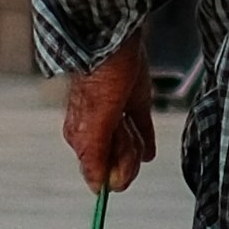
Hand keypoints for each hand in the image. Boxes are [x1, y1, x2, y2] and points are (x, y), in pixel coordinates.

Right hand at [62, 40, 155, 193]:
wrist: (114, 40)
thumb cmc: (101, 77)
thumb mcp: (96, 123)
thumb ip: (94, 156)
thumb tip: (98, 188)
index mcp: (80, 137)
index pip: (101, 174)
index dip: (117, 167)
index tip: (120, 155)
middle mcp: (95, 131)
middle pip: (117, 162)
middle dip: (126, 152)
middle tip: (123, 130)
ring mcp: (116, 118)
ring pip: (130, 148)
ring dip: (133, 142)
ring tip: (127, 120)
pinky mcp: (133, 105)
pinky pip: (140, 132)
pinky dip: (144, 142)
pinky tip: (148, 153)